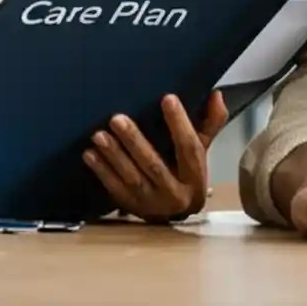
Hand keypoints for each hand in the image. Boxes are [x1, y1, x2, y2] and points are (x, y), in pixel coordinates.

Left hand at [82, 91, 227, 221]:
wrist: (174, 212)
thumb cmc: (185, 171)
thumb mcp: (200, 150)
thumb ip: (209, 123)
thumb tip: (216, 94)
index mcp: (195, 177)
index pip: (189, 148)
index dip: (180, 124)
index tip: (167, 98)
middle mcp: (175, 194)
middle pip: (154, 165)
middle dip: (134, 142)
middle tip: (117, 118)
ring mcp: (152, 203)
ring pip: (132, 178)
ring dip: (114, 156)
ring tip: (98, 135)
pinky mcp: (131, 207)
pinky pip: (114, 189)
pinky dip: (101, 171)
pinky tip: (90, 154)